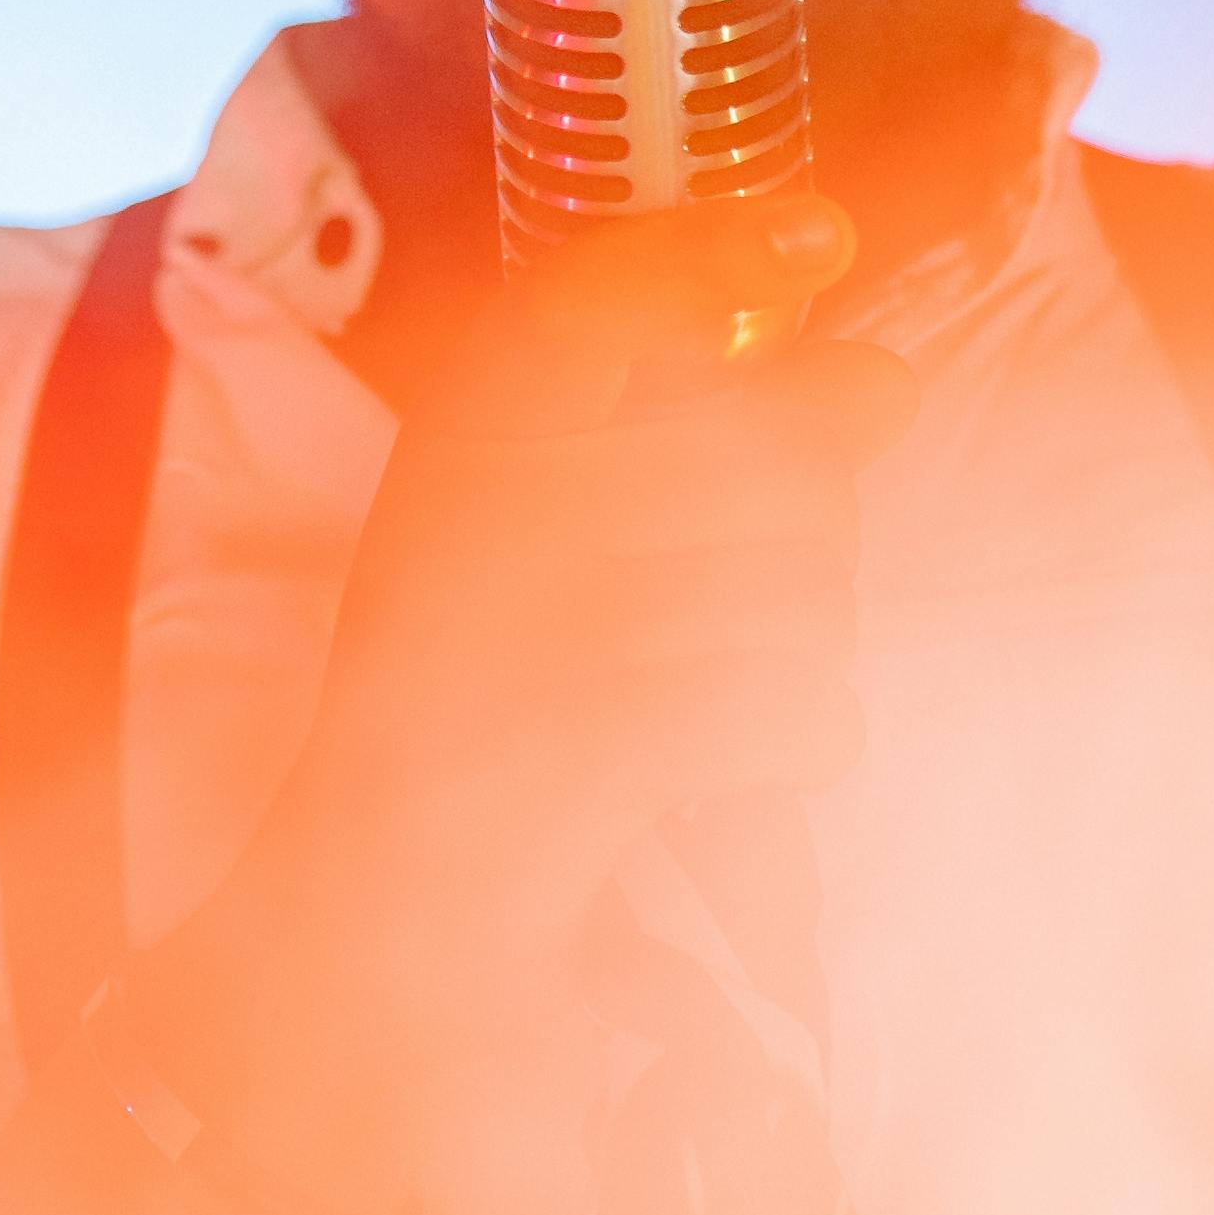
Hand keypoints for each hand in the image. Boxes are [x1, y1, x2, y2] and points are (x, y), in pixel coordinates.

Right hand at [133, 193, 907, 1196]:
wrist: (333, 985)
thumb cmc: (479, 763)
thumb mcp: (568, 584)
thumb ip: (702, 474)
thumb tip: (880, 373)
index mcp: (441, 476)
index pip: (572, 307)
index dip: (704, 249)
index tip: (824, 229)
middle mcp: (448, 544)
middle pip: (730, 447)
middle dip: (809, 499)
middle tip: (773, 579)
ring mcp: (487, 670)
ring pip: (774, 589)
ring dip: (795, 650)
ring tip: (713, 711)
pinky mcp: (544, 791)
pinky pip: (767, 711)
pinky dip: (787, 740)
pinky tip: (719, 779)